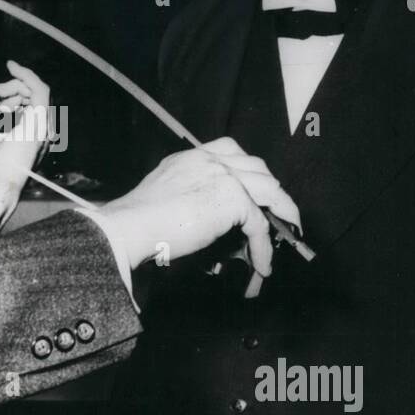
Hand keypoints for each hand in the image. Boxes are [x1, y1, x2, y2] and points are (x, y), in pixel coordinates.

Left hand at [0, 61, 51, 232]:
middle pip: (35, 97)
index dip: (15, 96)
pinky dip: (27, 76)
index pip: (31, 107)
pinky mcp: (39, 120)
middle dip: (14, 89)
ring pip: (37, 91)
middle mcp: (43, 130)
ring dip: (16, 84)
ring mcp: (43, 125)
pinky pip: (39, 90)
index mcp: (35, 136)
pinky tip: (14, 68)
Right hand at [96, 144, 296, 283]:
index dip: (251, 172)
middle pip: (258, 168)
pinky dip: (263, 247)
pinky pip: (259, 225)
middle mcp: (209, 159)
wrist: (128, 228)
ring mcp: (223, 175)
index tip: (258, 191)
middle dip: (272, 192)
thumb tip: (216, 221)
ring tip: (286, 235)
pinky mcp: (232, 198)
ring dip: (282, 215)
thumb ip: (194, 196)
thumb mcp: (168, 195)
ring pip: (269, 191)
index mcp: (193, 156)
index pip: (232, 151)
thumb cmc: (137, 222)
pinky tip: (261, 263)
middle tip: (279, 215)